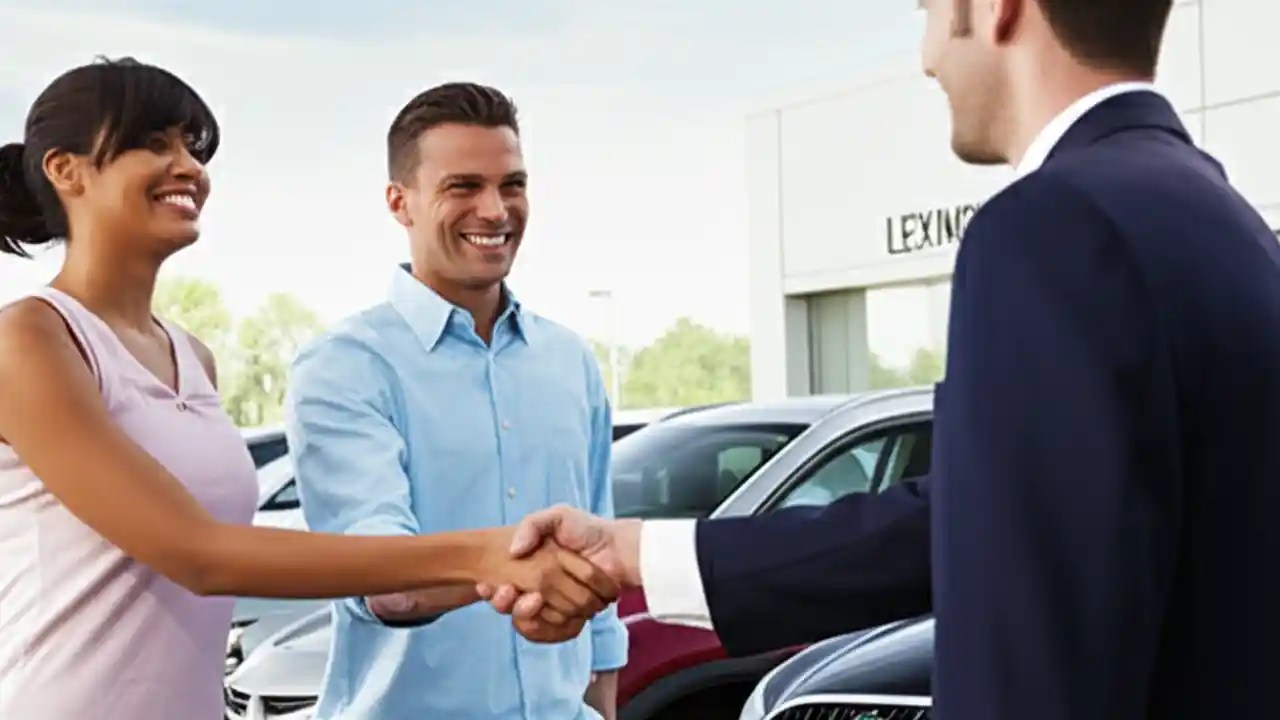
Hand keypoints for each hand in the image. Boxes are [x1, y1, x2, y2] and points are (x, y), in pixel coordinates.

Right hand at [476, 527, 619, 621]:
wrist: (617, 548)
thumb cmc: (585, 530)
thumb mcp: (556, 516)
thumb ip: (532, 526)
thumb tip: (514, 551)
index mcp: (528, 569)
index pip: (501, 586)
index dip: (491, 590)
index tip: (488, 585)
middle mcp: (536, 590)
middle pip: (509, 607)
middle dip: (503, 602)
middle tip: (507, 590)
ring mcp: (552, 606)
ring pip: (526, 623)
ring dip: (523, 614)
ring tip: (533, 598)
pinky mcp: (569, 618)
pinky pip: (550, 632)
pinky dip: (548, 626)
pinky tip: (551, 609)